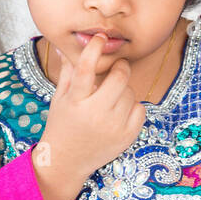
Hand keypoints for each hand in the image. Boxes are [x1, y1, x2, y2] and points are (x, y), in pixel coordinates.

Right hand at [32, 33, 146, 199]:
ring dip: (123, 90)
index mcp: (75, 101)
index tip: (100, 37)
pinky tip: (119, 112)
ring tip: (111, 98)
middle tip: (118, 67)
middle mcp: (95, 114)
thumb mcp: (59, 98)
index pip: (85, 69)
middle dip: (120, 67)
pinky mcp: (126, 137)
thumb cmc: (62, 125)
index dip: (94, 49)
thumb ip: (67, 71)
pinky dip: (132, 106)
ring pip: (130, 92)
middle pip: (119, 78)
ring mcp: (113, 127)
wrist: (66, 162)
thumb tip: (64, 47)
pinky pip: (140, 109)